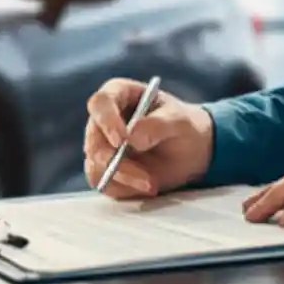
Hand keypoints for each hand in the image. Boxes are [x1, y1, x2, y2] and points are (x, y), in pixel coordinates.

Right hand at [84, 78, 213, 198]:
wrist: (189, 151)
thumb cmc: (183, 126)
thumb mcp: (179, 121)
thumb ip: (158, 125)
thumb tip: (132, 137)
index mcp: (119, 94)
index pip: (100, 103)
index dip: (107, 121)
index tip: (121, 140)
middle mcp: (104, 120)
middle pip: (93, 140)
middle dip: (116, 161)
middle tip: (144, 176)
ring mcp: (102, 146)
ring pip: (96, 165)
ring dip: (124, 178)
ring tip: (152, 184)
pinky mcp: (105, 170)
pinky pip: (104, 183)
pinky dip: (125, 189)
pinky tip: (146, 186)